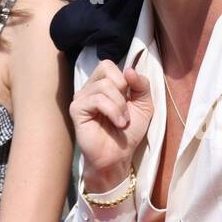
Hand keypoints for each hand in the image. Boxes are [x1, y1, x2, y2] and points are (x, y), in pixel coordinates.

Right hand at [69, 59, 153, 191]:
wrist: (119, 156)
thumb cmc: (129, 132)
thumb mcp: (144, 105)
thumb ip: (142, 85)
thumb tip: (129, 69)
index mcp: (102, 84)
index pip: (108, 65)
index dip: (125, 78)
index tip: (131, 97)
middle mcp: (90, 88)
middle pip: (105, 67)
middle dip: (123, 89)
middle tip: (126, 110)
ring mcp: (81, 98)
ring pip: (104, 85)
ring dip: (120, 105)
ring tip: (123, 122)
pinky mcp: (76, 109)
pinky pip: (97, 100)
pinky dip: (113, 111)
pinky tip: (118, 124)